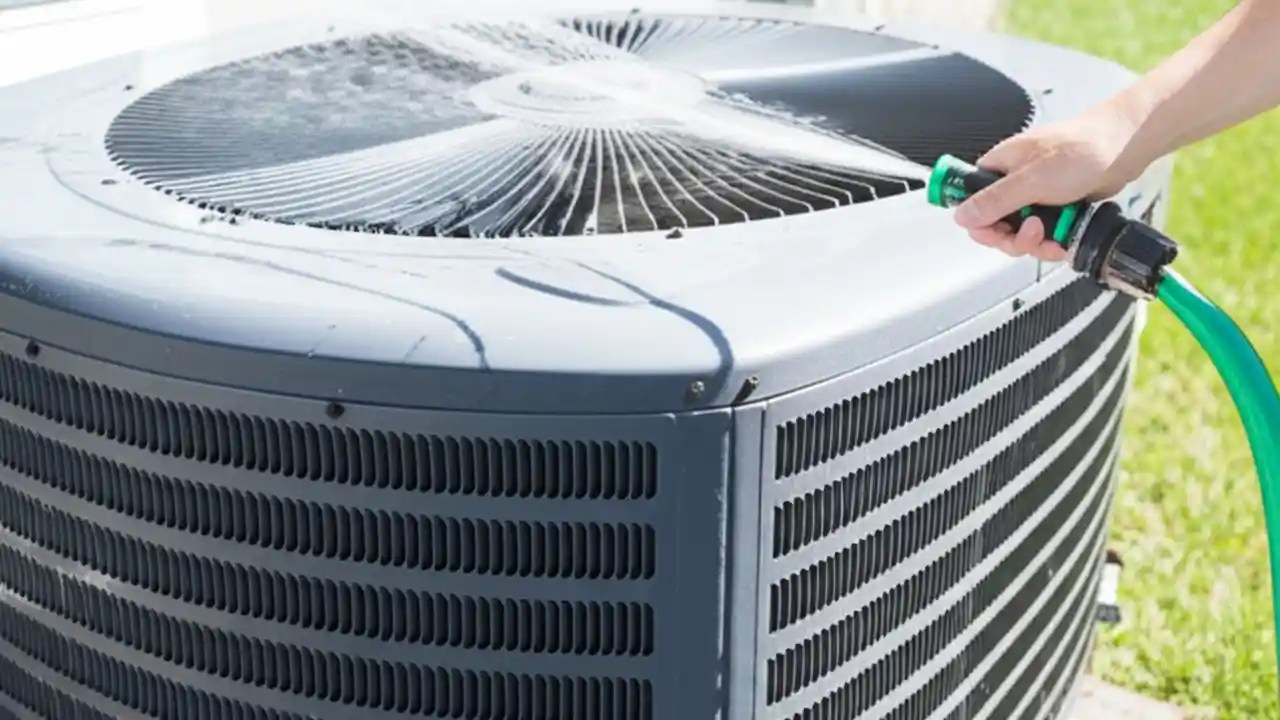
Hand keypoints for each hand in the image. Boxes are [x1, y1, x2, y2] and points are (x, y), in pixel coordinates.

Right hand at [953, 101, 1142, 260]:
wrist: (1125, 147)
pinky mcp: (1055, 207)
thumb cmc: (1082, 151)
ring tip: (1055, 233)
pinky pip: (1044, 234)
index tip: (996, 233)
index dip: (979, 223)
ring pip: (1021, 234)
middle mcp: (1013, 182)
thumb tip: (961, 216)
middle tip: (1035, 232)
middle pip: (995, 225)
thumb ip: (994, 201)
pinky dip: (1054, 241)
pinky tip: (1065, 237)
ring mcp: (1035, 196)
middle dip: (1015, 238)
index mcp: (999, 168)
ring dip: (1038, 243)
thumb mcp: (1031, 180)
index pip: (971, 203)